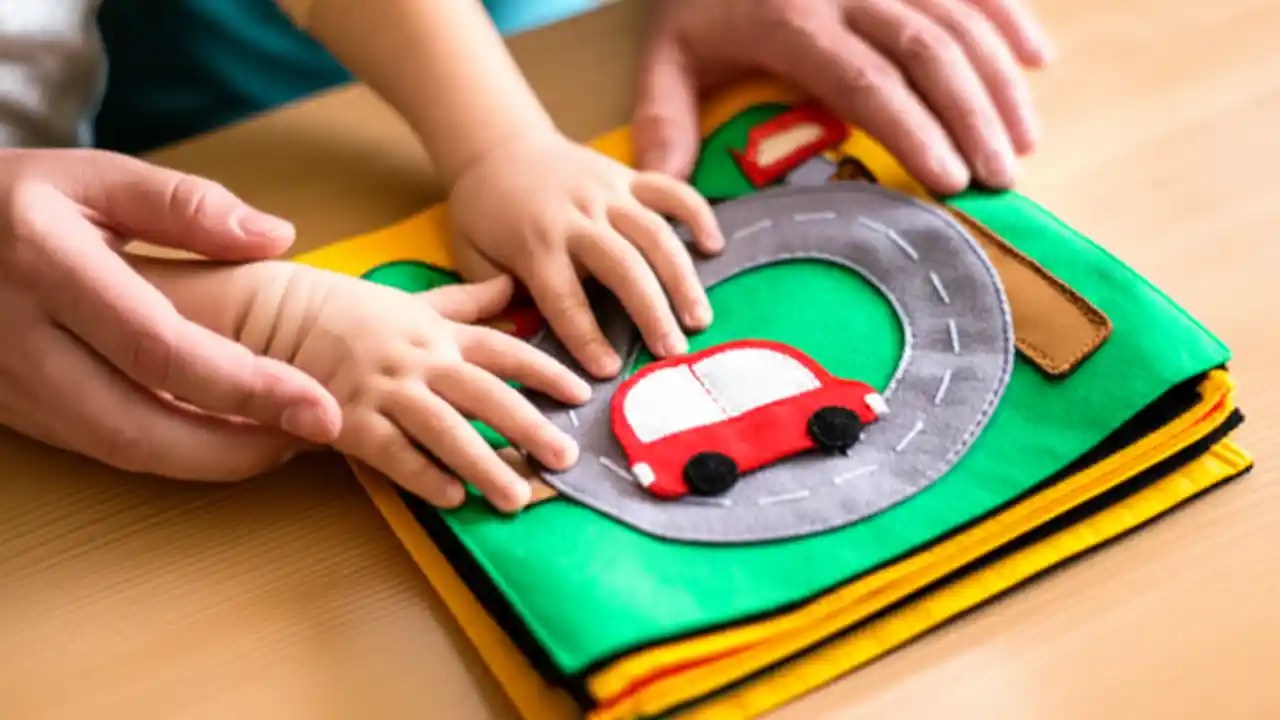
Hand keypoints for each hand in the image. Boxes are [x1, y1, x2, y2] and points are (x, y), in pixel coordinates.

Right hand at [0, 149, 341, 479]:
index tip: (320, 407)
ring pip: (119, 449)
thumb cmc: (11, 199)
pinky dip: (171, 451)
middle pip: (139, 425)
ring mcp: (9, 386)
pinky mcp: (12, 412)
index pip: (161, 348)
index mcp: (46, 265)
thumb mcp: (91, 176)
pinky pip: (99, 446)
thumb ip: (183, 204)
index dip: (248, 387)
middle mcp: (20, 339)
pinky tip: (225, 436)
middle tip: (313, 436)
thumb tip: (276, 236)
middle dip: (237, 448)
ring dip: (210, 459)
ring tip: (283, 440)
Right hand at [280, 270, 590, 511]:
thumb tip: (510, 285)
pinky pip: (394, 453)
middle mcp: (422, 362)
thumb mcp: (413, 299)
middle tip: (567, 457)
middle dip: (530, 426)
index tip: (582, 394)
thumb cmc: (349, 310)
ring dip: (485, 464)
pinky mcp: (351, 421)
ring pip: (447, 431)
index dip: (546, 372)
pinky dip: (424, 475)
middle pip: (487, 395)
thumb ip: (466, 302)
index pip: (505, 351)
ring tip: (518, 497)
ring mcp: (387, 392)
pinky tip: (454, 498)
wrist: (278, 313)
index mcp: (440, 333)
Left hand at [447, 132, 723, 378]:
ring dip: (681, 277)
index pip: (564, 299)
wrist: (496, 144)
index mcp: (535, 243)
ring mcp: (607, 192)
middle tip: (672, 352)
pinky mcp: (628, 176)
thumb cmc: (483, 213)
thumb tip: (525, 333)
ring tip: (699, 319)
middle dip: (651, 311)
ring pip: (654, 234)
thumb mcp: (471, 255)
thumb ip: (493, 294)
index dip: (587, 337)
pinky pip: (670, 190)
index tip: (609, 370)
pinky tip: (714, 247)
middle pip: (622, 267)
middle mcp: (577, 216)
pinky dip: (697, 214)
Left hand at [635, 0, 1052, 192]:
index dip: (914, 130)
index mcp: (792, 22)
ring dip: (997, 80)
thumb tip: (665, 192)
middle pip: (928, 53)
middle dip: (972, 118)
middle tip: (1002, 179)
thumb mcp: (669, 52)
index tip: (950, 181)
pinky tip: (1036, 61)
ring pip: (958, 19)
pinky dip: (1008, 17)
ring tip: (1022, 143)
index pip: (864, 82)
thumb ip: (666, 118)